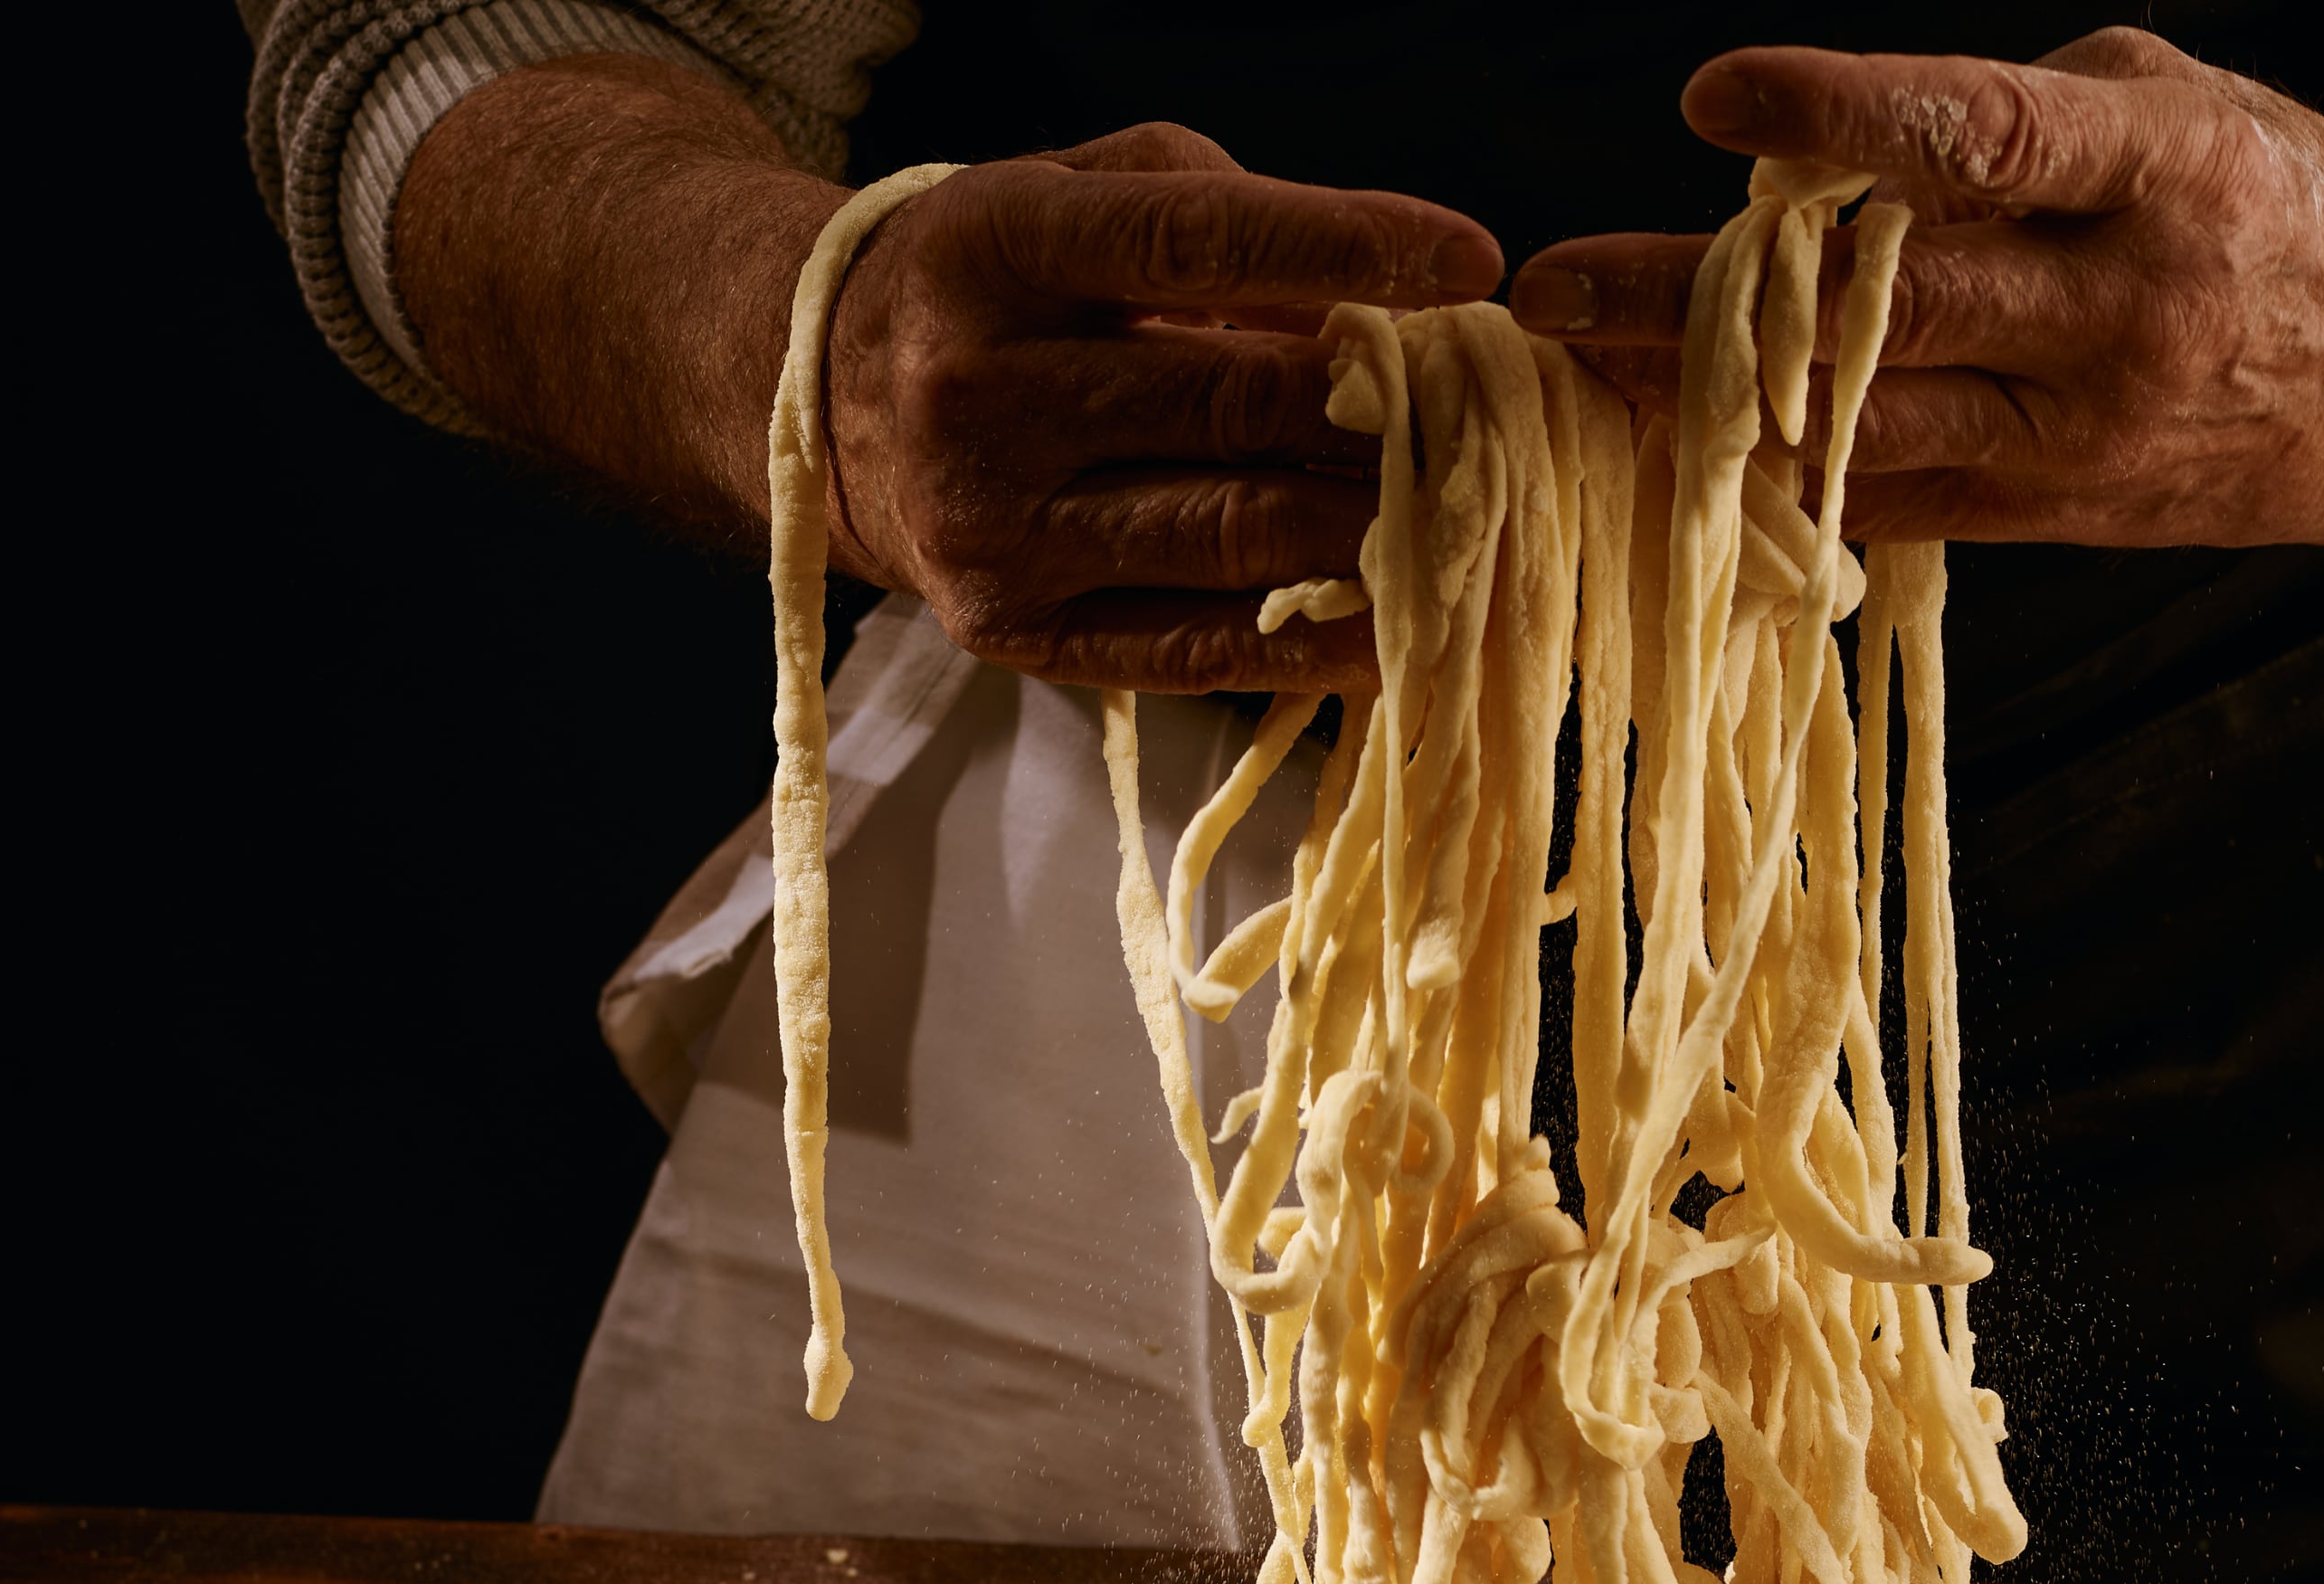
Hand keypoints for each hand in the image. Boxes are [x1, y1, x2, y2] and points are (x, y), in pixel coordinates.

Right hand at [396, 61, 1498, 692]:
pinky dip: (1314, 638)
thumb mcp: (1081, 196)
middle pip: (1235, 404)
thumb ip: (1224, 219)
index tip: (1474, 256)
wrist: (822, 406)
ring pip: (1233, 535)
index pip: (1194, 241)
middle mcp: (978, 392)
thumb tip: (1383, 304)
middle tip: (1500, 408)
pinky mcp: (1012, 632)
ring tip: (1475, 510)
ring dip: (1376, 528)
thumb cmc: (1004, 285)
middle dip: (1387, 408)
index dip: (1344, 246)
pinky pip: (1197, 647)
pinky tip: (1402, 617)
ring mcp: (991, 527)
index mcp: (993, 250)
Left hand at [1508, 35, 2323, 548]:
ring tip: (1581, 372)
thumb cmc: (2287, 207)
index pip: (1985, 137)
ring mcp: (2098, 435)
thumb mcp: (2177, 110)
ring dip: (1710, 406)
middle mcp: (2129, 313)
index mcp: (2169, 174)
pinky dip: (1785, 481)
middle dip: (1703, 299)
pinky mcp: (2074, 519)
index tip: (1716, 96)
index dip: (1843, 116)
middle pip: (1888, 306)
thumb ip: (2017, 128)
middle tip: (1554, 287)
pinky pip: (1906, 505)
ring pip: (1874, 428)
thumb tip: (1831, 161)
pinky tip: (1682, 454)